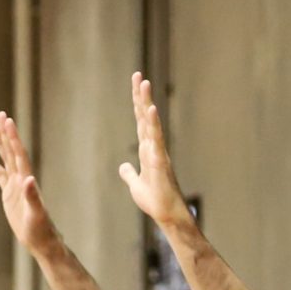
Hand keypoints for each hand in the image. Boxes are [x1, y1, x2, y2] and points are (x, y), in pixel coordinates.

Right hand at [0, 112, 61, 254]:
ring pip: (6, 159)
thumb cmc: (40, 229)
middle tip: (1, 114)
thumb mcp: (36, 214)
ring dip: (0, 144)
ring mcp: (15, 185)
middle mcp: (21, 179)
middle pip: (12, 151)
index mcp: (27, 180)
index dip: (14, 138)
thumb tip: (29, 179)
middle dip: (7, 133)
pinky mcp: (8, 194)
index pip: (19, 154)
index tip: (8, 122)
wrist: (40, 241)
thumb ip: (32, 196)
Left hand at [115, 73, 192, 229]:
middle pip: (145, 116)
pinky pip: (156, 138)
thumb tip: (123, 167)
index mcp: (147, 149)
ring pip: (151, 122)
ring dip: (147, 102)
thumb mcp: (136, 185)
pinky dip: (153, 123)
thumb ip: (130, 174)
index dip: (137, 103)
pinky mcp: (160, 161)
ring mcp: (158, 151)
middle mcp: (153, 146)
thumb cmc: (155, 200)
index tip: (136, 84)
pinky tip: (151, 109)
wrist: (167, 215)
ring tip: (144, 82)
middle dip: (141, 95)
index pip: (141, 121)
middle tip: (138, 75)